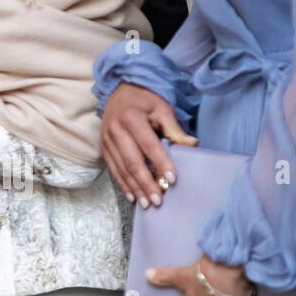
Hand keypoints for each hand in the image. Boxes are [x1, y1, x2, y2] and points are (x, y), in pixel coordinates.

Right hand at [100, 81, 195, 208]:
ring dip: (135, 188)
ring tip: (147, 204)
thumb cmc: (145, 101)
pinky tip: (133, 196)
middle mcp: (115, 129)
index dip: (161, 163)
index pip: (148, 145)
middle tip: (158, 200)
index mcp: (131, 117)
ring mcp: (106, 139)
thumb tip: (192, 145)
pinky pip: (113, 169)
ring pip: (121, 168)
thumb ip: (174, 129)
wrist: (119, 91)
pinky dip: (123, 184)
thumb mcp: (162, 108)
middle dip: (145, 182)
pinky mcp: (103, 147)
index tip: (172, 180)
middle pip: (132, 161)